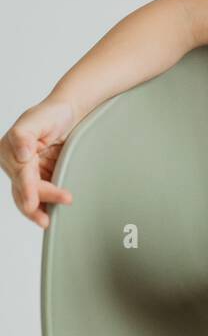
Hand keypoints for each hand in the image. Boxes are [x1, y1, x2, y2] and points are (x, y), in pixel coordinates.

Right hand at [0, 99, 76, 229]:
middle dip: (35, 204)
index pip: (20, 175)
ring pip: (30, 197)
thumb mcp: (38, 119)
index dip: (28, 190)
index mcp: (10, 150)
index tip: (32, 203)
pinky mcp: (42, 178)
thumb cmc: (52, 113)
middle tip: (46, 219)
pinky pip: (41, 196)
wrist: (69, 113)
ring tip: (47, 221)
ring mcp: (29, 173)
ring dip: (38, 210)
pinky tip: (52, 214)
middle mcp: (16, 164)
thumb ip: (24, 135)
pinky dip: (46, 205)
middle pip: (23, 190)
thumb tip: (21, 155)